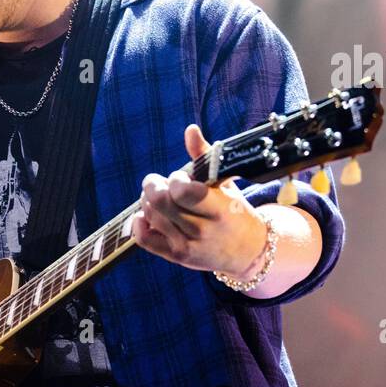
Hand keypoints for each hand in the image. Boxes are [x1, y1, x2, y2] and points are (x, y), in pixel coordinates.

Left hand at [131, 124, 267, 276]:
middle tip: (157, 183)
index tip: (179, 178)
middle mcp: (201, 231)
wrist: (246, 251)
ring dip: (148, 201)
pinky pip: (144, 238)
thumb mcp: (225, 185)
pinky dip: (139, 223)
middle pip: (160, 203)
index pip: (183, 192)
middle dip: (153, 185)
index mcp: (218, 210)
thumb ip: (205, 157)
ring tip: (159, 197)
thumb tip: (190, 130)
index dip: (175, 179)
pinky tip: (148, 214)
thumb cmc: (234, 212)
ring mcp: (187, 246)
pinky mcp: (175, 256)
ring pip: (151, 216)